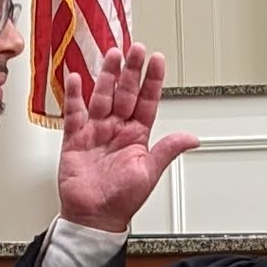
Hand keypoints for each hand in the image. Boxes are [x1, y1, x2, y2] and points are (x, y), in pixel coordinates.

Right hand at [58, 44, 200, 232]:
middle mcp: (117, 130)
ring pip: (102, 96)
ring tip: (112, 55)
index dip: (152, 81)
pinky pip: (74, 112)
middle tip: (135, 49)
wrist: (94, 217)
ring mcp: (96, 131)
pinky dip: (74, 95)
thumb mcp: (150, 173)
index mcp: (137, 136)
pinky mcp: (75, 138)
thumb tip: (193, 138)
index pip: (147, 101)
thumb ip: (168, 151)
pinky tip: (76, 78)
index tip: (157, 60)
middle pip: (125, 93)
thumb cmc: (122, 201)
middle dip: (131, 70)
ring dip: (107, 76)